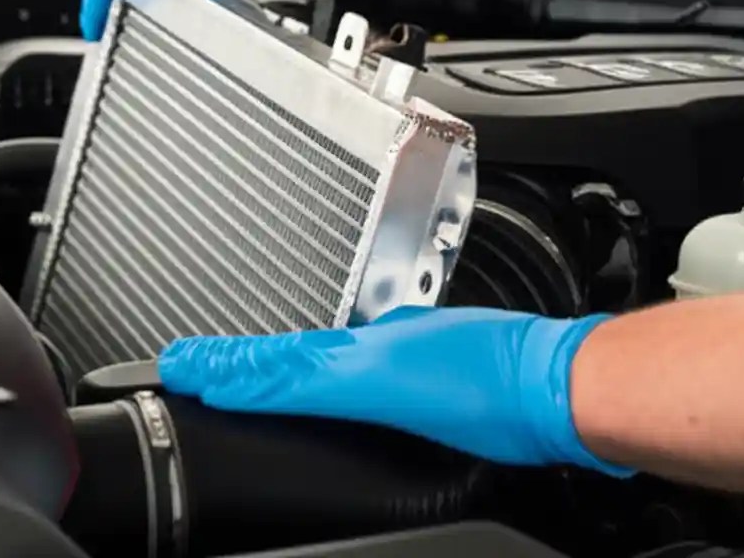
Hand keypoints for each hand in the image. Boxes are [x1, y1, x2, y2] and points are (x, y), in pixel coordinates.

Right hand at [158, 306, 634, 476]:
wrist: (564, 391)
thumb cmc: (487, 382)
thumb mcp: (378, 380)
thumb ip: (303, 378)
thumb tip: (230, 376)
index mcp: (357, 349)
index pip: (272, 358)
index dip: (224, 364)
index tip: (180, 363)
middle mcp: (380, 352)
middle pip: (296, 358)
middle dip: (244, 364)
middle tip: (199, 364)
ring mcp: (412, 368)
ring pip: (331, 367)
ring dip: (284, 373)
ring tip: (250, 376)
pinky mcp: (441, 392)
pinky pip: (369, 383)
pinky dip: (334, 387)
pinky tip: (344, 394)